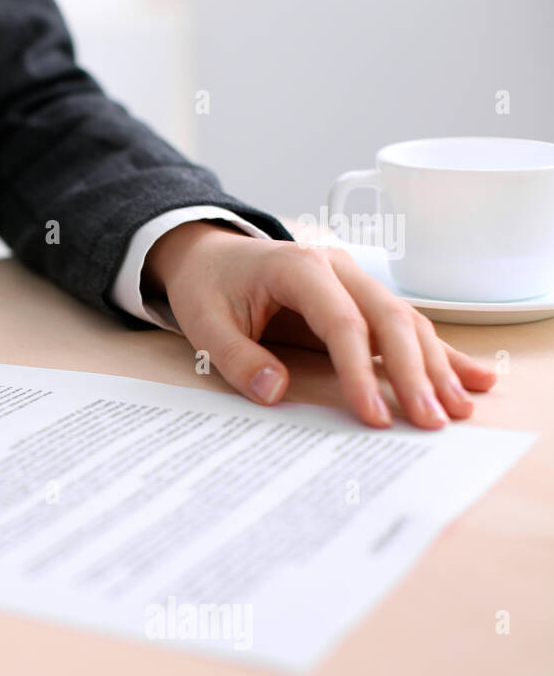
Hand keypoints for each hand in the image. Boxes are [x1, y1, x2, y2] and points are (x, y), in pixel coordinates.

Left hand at [142, 221, 496, 428]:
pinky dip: (436, 353)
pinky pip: (403, 325)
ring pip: (405, 321)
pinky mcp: (360, 298)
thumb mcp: (204, 323)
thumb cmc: (207, 287)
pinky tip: (471, 377)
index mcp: (297, 267)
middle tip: (431, 420)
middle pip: (389, 318)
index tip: (372, 414)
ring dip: (434, 366)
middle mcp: (337, 267)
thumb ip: (236, 357)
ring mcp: (354, 280)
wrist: (209, 255)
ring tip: (459, 409)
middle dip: (414, 372)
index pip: (341, 321)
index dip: (360, 370)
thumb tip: (275, 392)